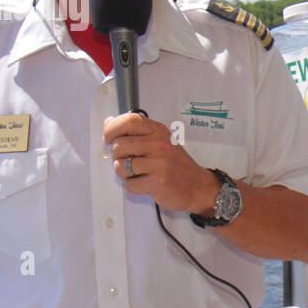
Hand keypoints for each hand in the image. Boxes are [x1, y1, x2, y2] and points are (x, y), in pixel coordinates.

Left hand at [104, 113, 218, 213]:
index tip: (108, 137)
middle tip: (128, 160)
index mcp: (159, 132)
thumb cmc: (177, 165)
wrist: (199, 186)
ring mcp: (159, 164)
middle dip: (118, 156)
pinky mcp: (157, 182)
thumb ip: (136, 132)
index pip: (130, 121)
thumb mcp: (161, 141)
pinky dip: (133, 186)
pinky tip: (144, 183)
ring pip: (121, 166)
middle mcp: (160, 145)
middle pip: (120, 145)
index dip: (113, 128)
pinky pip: (129, 184)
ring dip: (124, 172)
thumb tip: (109, 122)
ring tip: (137, 173)